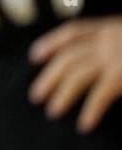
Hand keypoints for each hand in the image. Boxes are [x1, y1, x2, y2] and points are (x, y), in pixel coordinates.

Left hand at [29, 15, 121, 132]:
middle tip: (36, 95)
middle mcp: (109, 38)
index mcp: (112, 25)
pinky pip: (100, 94)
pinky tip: (84, 124)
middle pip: (68, 56)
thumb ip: (118, 40)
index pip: (74, 31)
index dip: (52, 42)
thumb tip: (102, 58)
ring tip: (53, 111)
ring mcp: (115, 55)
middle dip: (49, 76)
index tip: (36, 55)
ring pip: (76, 74)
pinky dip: (90, 110)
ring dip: (61, 95)